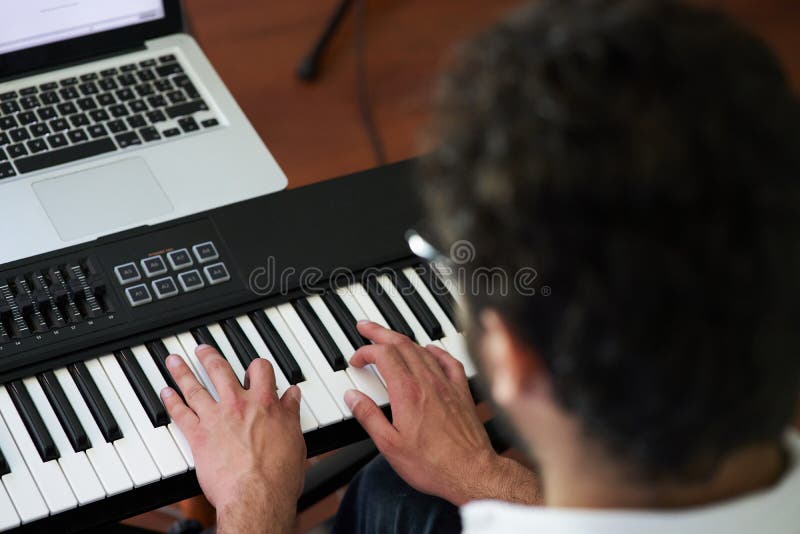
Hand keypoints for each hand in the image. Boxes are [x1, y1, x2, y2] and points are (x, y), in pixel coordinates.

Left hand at [160, 345, 305, 533]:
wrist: (257, 496)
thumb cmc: (278, 474)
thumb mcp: (295, 438)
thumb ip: (291, 414)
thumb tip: (292, 396)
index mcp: (265, 403)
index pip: (260, 369)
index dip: (257, 366)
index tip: (253, 368)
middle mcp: (238, 404)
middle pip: (220, 370)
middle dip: (210, 357)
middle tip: (202, 350)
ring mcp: (216, 419)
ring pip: (194, 387)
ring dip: (182, 372)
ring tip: (174, 361)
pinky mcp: (198, 437)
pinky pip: (180, 414)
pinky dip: (171, 401)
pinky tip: (165, 392)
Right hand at [345, 321, 539, 505]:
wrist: (471, 472)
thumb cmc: (432, 464)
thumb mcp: (389, 445)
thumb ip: (368, 417)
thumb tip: (352, 397)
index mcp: (407, 392)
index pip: (383, 355)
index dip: (366, 351)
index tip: (356, 359)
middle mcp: (427, 382)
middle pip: (401, 344)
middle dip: (380, 333)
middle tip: (365, 327)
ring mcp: (447, 384)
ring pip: (422, 349)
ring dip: (403, 339)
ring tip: (390, 338)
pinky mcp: (462, 392)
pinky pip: (449, 361)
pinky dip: (436, 351)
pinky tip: (431, 350)